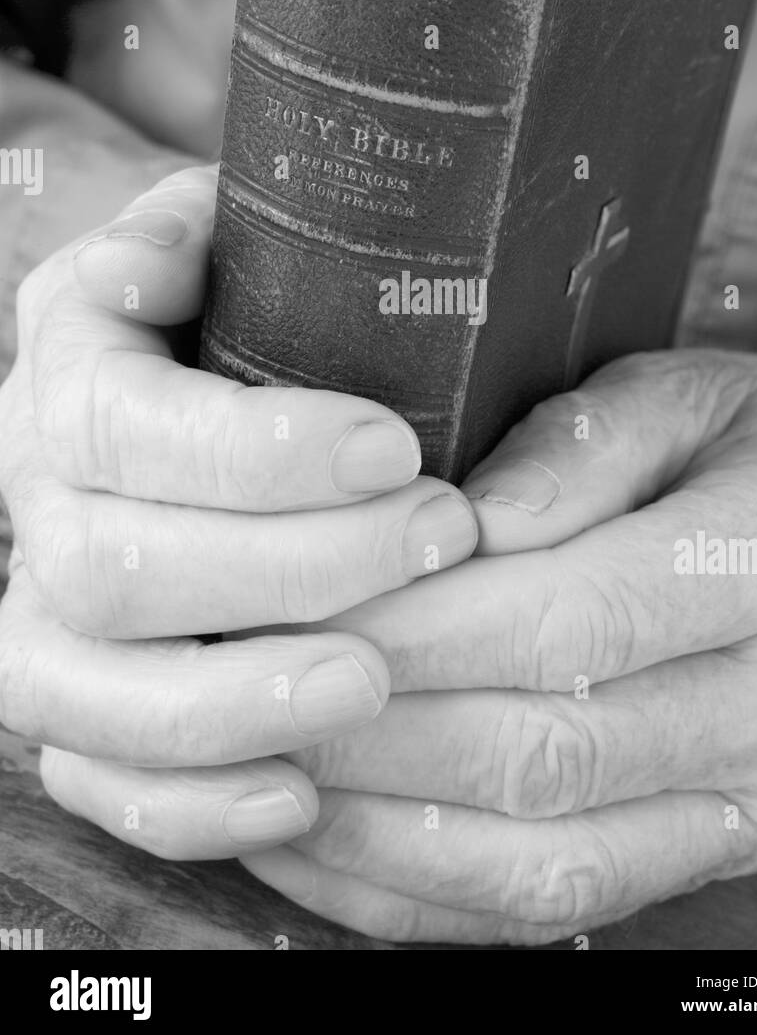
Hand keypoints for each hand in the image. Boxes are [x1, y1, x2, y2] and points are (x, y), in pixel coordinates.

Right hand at [0, 165, 476, 859]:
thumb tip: (177, 252)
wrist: (180, 373)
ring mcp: (42, 611)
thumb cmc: (231, 304)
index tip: (396, 450)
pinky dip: (191, 804)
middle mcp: (31, 498)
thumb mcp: (217, 238)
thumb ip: (197, 230)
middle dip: (288, 570)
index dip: (257, 453)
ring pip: (88, 689)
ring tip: (376, 682)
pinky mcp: (73, 701)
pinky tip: (301, 794)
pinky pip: (98, 778)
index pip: (125, 426)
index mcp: (67, 372)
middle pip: (113, 567)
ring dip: (235, 701)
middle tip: (439, 542)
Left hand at [240, 351, 756, 944]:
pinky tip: (340, 851)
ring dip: (387, 839)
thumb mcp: (695, 393)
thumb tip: (466, 524)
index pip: (577, 619)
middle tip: (255, 697)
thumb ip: (582, 445)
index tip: (307, 614)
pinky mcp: (722, 848)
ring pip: (552, 862)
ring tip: (272, 783)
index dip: (423, 631)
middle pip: (551, 753)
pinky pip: (565, 907)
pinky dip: (433, 898)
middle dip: (378, 735)